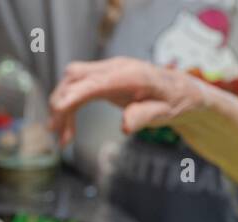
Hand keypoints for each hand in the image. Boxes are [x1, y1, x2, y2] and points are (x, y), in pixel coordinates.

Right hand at [50, 57, 208, 146]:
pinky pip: (76, 89)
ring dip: (61, 109)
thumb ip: (144, 116)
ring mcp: (106, 71)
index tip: (58, 109)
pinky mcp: (102, 78)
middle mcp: (115, 68)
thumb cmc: (174, 101)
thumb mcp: (165, 113)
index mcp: (130, 75)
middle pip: (75, 78)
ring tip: (62, 138)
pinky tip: (68, 130)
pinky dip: (68, 109)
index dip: (74, 93)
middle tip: (58, 135)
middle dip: (61, 105)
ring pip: (71, 83)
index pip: (95, 81)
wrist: (179, 90)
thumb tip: (124, 127)